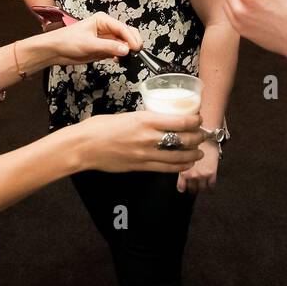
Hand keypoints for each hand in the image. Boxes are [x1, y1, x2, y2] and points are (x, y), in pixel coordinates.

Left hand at [42, 12, 141, 65]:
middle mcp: (106, 28)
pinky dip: (121, 56)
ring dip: (127, 50)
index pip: (122, 28)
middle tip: (135, 53)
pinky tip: (118, 60)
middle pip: (126, 33)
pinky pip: (117, 51)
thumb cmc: (67, 41)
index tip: (136, 48)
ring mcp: (106, 39)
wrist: (56, 50)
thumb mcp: (89, 44)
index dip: (131, 38)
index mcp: (103, 20)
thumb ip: (109, 46)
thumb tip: (125, 49)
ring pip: (124, 43)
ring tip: (127, 58)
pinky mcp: (104, 48)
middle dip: (132, 42)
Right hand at [69, 110, 204, 173]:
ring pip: (178, 157)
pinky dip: (179, 167)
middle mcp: (149, 138)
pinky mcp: (140, 167)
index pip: (180, 122)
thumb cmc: (100, 127)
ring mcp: (145, 154)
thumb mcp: (126, 116)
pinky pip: (166, 169)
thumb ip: (144, 119)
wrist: (84, 147)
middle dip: (197, 138)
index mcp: (145, 120)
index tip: (199, 119)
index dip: (194, 121)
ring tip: (198, 153)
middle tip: (202, 135)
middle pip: (183, 139)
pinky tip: (185, 165)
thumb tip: (157, 121)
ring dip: (192, 155)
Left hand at [177, 140, 218, 192]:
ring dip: (201, 188)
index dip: (183, 188)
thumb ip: (182, 166)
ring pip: (202, 188)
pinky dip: (211, 186)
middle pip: (192, 188)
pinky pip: (211, 184)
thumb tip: (181, 170)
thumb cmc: (194, 143)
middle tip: (193, 187)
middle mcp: (192, 175)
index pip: (181, 186)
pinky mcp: (212, 173)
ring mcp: (202, 175)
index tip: (183, 188)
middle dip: (192, 188)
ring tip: (202, 186)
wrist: (206, 137)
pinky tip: (210, 186)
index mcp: (182, 171)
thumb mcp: (184, 156)